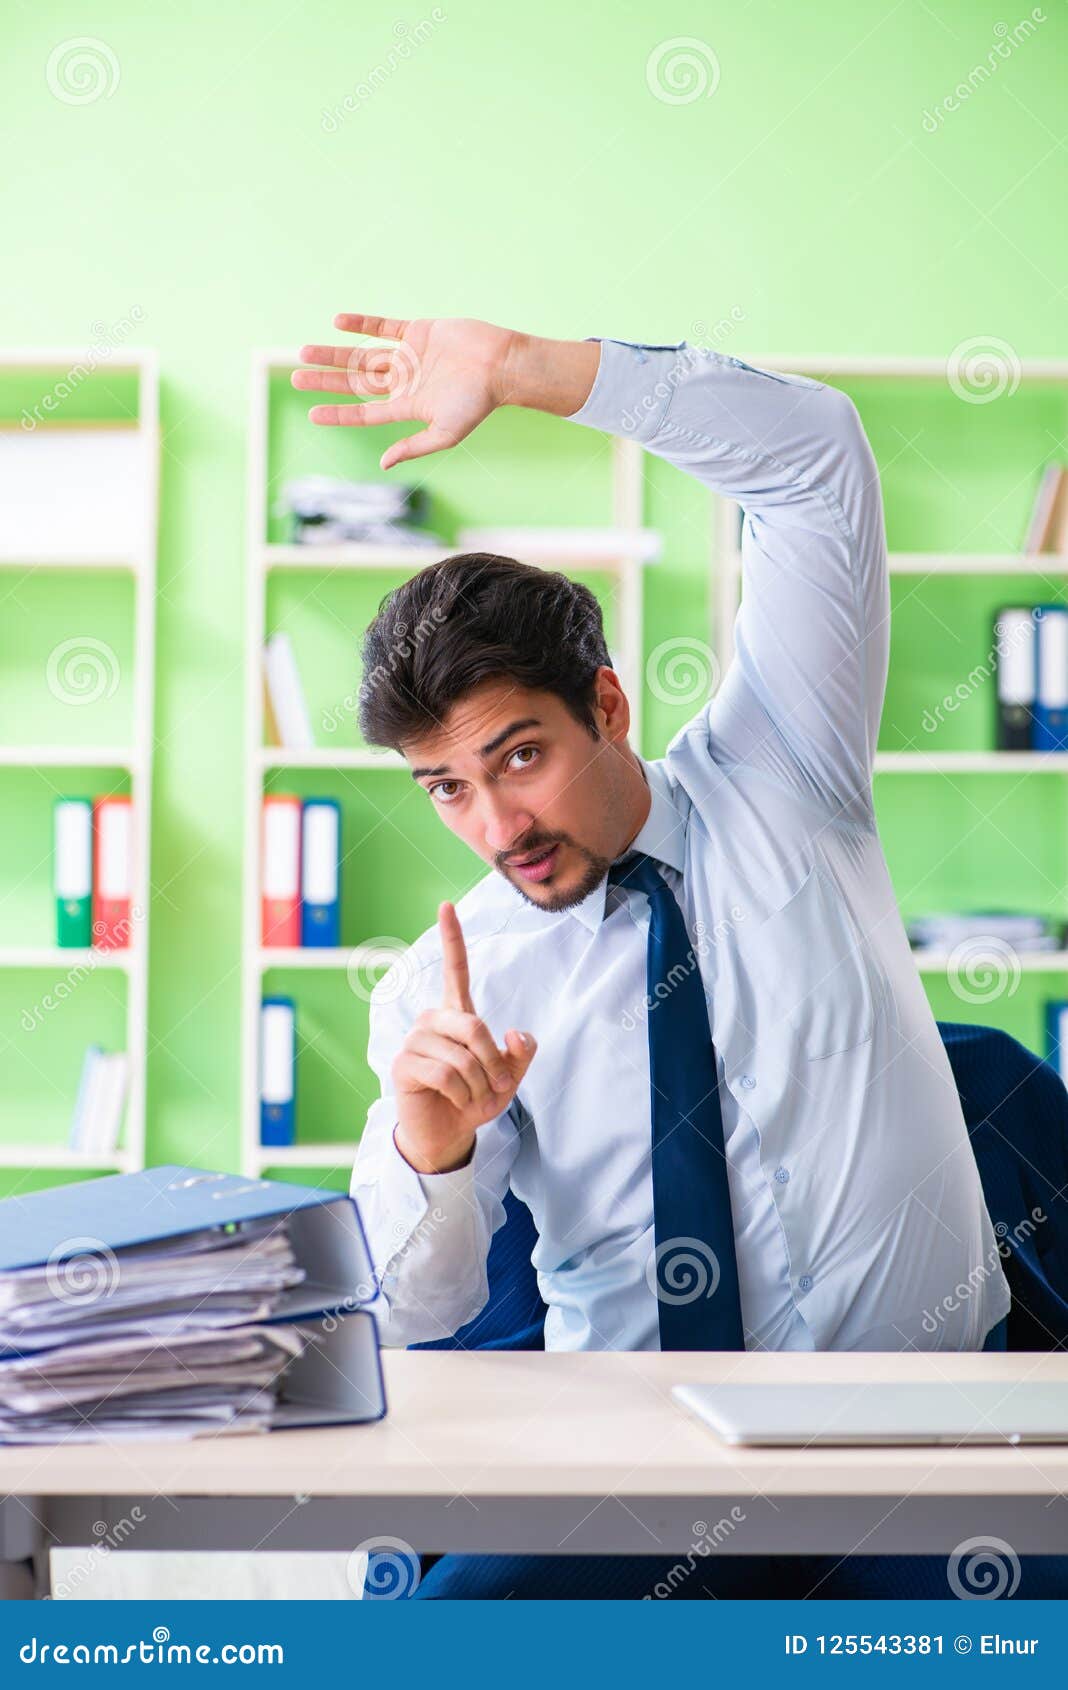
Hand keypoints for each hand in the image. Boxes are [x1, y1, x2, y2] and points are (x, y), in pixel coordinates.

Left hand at [292, 313, 599, 469]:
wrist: (502, 364)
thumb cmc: (478, 402)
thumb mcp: (445, 433)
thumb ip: (413, 446)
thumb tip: (382, 463)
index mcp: (409, 407)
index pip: (365, 412)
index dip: (338, 413)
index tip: (312, 414)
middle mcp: (405, 381)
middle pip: (356, 382)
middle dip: (326, 380)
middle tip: (296, 376)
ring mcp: (410, 355)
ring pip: (363, 355)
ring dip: (335, 353)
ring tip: (304, 352)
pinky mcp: (419, 331)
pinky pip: (384, 326)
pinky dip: (362, 324)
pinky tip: (338, 322)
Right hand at [392, 901, 536, 1173]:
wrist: (447, 1135)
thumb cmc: (475, 1099)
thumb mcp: (508, 1077)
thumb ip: (520, 1053)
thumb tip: (516, 1033)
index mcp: (457, 1014)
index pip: (455, 970)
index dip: (451, 938)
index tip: (446, 905)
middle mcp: (432, 1020)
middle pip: (474, 1026)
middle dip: (494, 1063)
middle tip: (497, 1086)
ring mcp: (414, 1040)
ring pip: (463, 1057)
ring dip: (479, 1085)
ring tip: (473, 1097)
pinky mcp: (403, 1065)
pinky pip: (447, 1076)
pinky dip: (462, 1095)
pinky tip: (454, 1101)